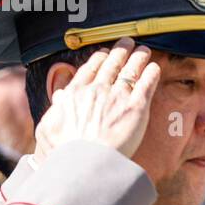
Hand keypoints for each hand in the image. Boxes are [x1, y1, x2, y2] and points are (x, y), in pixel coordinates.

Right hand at [34, 38, 159, 160]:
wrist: (84, 162)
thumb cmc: (63, 151)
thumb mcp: (48, 127)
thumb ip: (56, 108)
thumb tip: (61, 96)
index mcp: (76, 93)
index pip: (90, 69)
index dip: (99, 58)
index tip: (104, 53)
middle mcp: (97, 90)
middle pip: (112, 64)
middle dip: (120, 51)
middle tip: (127, 42)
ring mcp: (117, 97)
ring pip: (130, 70)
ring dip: (138, 57)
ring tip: (144, 50)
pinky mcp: (136, 108)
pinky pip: (146, 85)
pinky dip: (151, 74)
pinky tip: (155, 68)